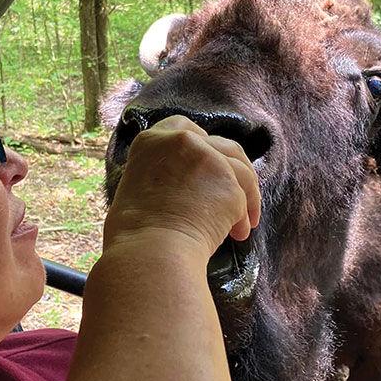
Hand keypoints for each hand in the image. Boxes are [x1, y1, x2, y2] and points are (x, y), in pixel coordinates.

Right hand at [102, 115, 261, 257]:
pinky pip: (245, 197)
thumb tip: (179, 189)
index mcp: (151, 141)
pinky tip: (238, 234)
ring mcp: (208, 159)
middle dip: (233, 171)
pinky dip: (244, 215)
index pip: (185, 128)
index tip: (211, 162)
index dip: (203, 145)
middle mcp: (182, 141)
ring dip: (246, 196)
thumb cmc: (135, 236)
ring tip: (242, 225)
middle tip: (238, 195)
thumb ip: (160, 176)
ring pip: (240, 171)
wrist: (151, 252)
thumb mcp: (136, 189)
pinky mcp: (229, 182)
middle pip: (223, 147)